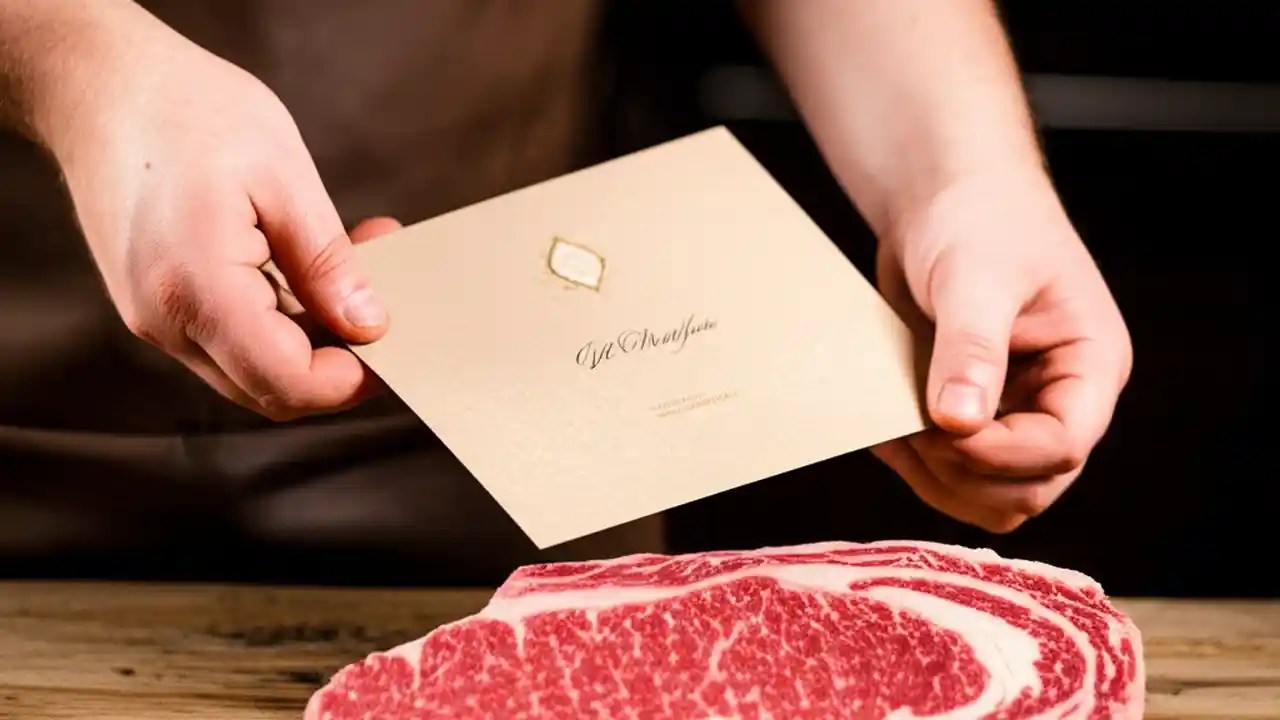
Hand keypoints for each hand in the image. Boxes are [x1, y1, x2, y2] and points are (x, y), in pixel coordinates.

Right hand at [46, 6, 390, 421]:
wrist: (97, 85)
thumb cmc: (187, 111)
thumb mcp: (282, 174)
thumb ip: (326, 261)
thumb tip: (369, 324)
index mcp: (199, 288)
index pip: (289, 383)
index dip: (352, 378)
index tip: (394, 338)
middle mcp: (166, 320)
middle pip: (272, 390)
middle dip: (339, 358)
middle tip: (386, 294)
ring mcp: (154, 319)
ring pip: (252, 370)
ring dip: (312, 338)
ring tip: (354, 264)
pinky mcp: (156, 306)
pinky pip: (228, 341)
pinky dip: (278, 322)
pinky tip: (306, 268)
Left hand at [872, 168, 1131, 531]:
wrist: (943, 195)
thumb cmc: (979, 217)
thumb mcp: (976, 276)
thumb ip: (972, 349)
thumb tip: (961, 423)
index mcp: (1088, 365)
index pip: (1062, 446)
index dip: (1000, 453)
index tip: (941, 428)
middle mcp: (1058, 399)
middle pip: (1028, 488)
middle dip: (964, 472)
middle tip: (910, 430)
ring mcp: (1013, 413)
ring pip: (987, 495)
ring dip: (935, 478)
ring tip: (892, 431)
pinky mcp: (968, 415)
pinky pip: (949, 471)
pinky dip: (914, 465)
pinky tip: (883, 426)